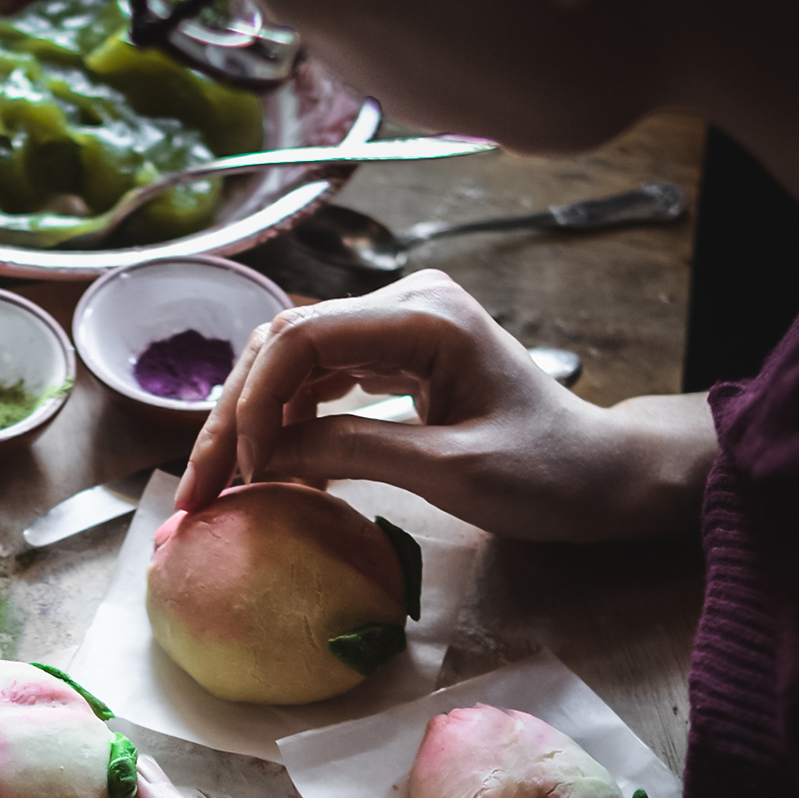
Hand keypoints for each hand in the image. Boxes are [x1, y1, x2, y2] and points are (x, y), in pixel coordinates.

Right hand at [177, 270, 715, 541]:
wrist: (600, 473)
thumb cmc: (545, 474)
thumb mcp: (450, 473)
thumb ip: (353, 452)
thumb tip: (266, 460)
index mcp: (423, 316)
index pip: (301, 340)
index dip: (255, 406)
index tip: (243, 477)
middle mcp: (403, 303)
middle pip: (282, 346)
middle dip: (234, 419)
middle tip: (198, 494)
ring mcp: (397, 326)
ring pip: (289, 363)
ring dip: (248, 423)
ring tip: (220, 488)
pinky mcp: (394, 356)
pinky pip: (316, 381)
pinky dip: (283, 425)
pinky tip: (270, 472)